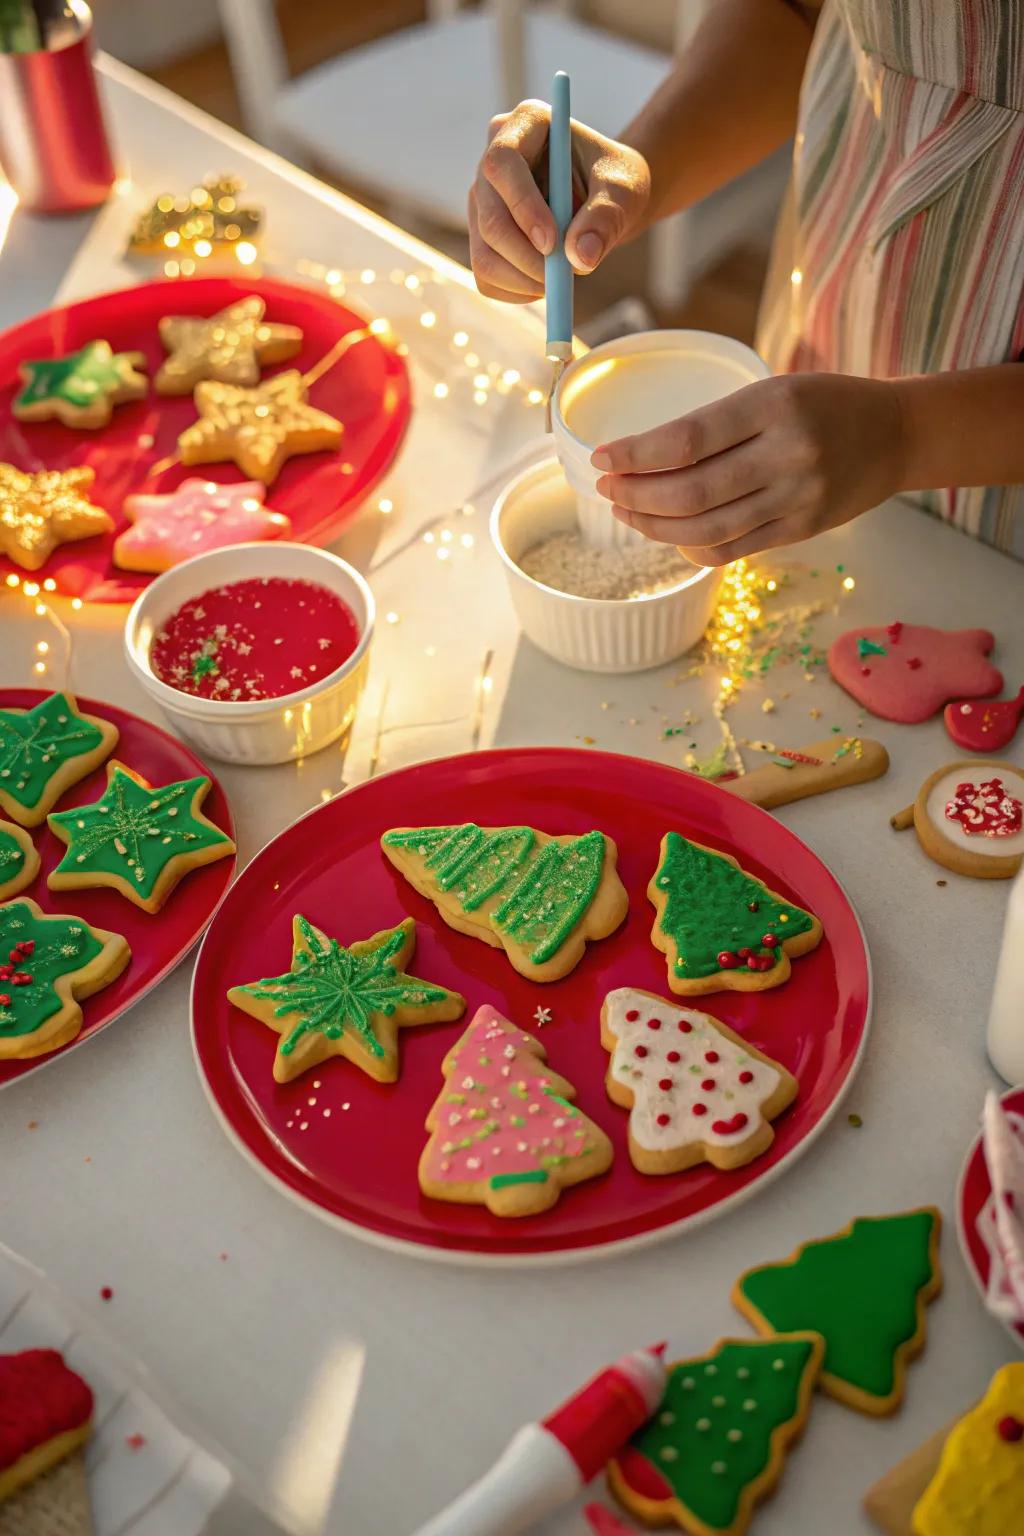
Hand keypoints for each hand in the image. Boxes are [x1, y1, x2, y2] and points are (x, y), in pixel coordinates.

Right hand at [468, 100, 649, 302]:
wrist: (606, 197)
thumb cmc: (615, 181)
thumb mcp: (624, 190)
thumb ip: (606, 217)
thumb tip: (581, 257)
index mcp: (526, 124)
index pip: (502, 165)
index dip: (523, 208)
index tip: (553, 244)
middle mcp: (492, 158)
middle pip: (489, 219)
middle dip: (527, 258)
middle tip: (566, 275)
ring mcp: (482, 199)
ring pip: (484, 255)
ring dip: (524, 280)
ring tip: (564, 277)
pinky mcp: (481, 234)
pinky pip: (486, 277)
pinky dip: (517, 292)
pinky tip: (546, 283)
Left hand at [592, 374, 905, 563]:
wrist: (895, 434)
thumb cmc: (823, 404)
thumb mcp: (773, 391)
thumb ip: (718, 424)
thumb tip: (643, 458)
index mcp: (773, 406)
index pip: (686, 440)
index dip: (635, 456)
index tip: (601, 460)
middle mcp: (786, 454)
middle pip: (689, 492)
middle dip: (635, 495)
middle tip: (607, 490)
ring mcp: (796, 498)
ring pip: (705, 528)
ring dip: (654, 525)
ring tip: (627, 513)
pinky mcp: (801, 530)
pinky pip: (731, 549)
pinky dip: (690, 546)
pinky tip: (668, 534)